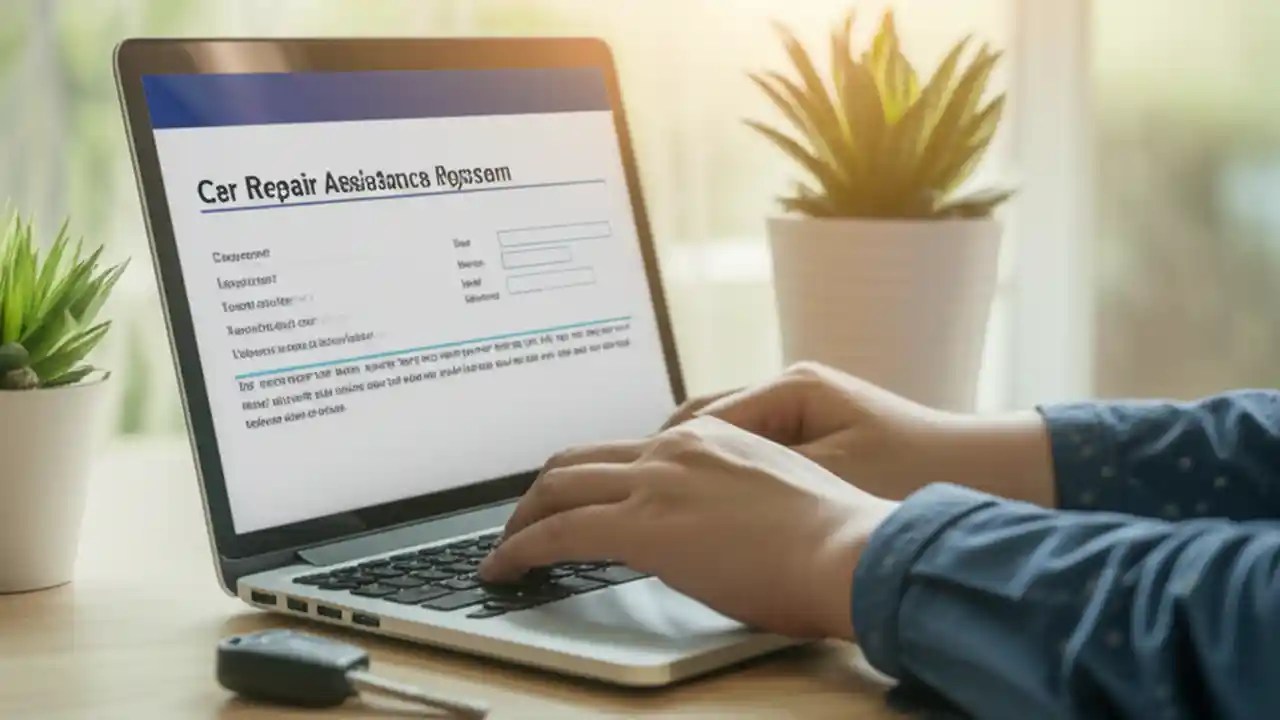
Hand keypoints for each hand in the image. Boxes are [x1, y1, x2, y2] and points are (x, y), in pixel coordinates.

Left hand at [478, 416, 896, 639]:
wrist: (849, 551)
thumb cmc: (830, 541)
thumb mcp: (773, 497)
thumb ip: (729, 498)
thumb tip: (705, 524)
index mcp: (709, 439)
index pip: (626, 451)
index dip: (589, 478)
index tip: (575, 502)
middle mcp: (676, 448)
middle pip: (579, 458)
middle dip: (542, 491)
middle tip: (524, 522)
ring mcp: (657, 481)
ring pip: (560, 485)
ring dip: (524, 517)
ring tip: (507, 549)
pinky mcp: (643, 524)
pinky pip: (559, 531)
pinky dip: (522, 548)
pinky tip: (507, 568)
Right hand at [666, 363, 1056, 505]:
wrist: (987, 472)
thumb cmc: (910, 473)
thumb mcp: (826, 479)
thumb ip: (755, 478)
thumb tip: (693, 485)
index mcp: (790, 389)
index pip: (700, 419)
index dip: (662, 458)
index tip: (633, 490)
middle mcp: (791, 389)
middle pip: (704, 421)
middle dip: (668, 459)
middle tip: (635, 499)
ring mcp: (804, 411)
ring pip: (725, 436)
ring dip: (695, 467)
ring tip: (666, 508)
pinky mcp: (818, 436)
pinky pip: (754, 451)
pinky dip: (729, 474)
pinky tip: (717, 511)